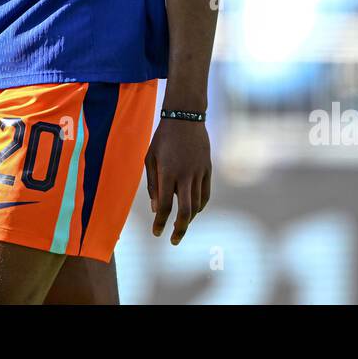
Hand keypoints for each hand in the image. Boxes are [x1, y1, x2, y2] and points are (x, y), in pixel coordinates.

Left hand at [144, 118, 211, 245]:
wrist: (185, 118)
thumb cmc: (162, 138)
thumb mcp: (150, 158)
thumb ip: (153, 184)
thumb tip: (155, 209)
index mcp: (168, 172)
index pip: (164, 205)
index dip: (160, 222)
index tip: (157, 233)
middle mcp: (185, 175)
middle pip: (186, 211)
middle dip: (180, 229)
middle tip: (173, 240)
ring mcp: (199, 173)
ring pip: (197, 205)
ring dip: (189, 218)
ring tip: (180, 224)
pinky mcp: (207, 170)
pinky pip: (205, 194)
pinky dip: (200, 206)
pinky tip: (193, 211)